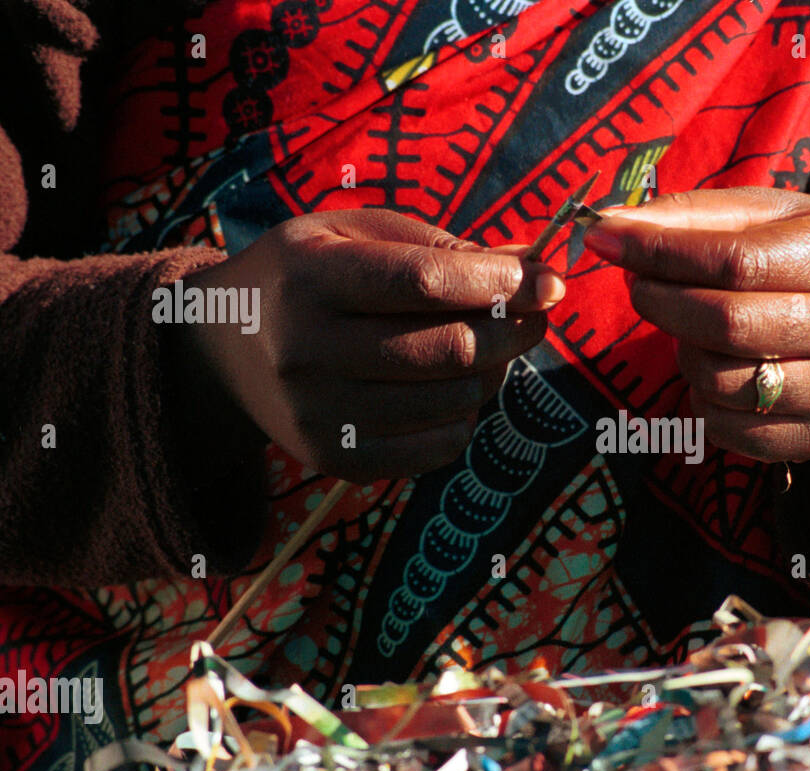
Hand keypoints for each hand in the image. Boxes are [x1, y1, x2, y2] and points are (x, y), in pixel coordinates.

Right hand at [179, 210, 563, 481]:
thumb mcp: (349, 232)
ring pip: (451, 401)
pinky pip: (435, 449)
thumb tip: (524, 268)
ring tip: (492, 349)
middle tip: (536, 316)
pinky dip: (464, 418)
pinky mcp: (335, 459)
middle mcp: (308, 350)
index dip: (499, 284)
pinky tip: (454, 390)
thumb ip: (433, 246)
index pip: (424, 283)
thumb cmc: (305, 276)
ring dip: (493, 374)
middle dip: (513, 331)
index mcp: (310, 277)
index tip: (548, 281)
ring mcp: (319, 414)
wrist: (222, 350)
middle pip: (448, 350)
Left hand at [582, 187, 809, 462]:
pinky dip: (702, 400)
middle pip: (727, 324)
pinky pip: (727, 429)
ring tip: (693, 329)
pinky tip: (718, 370)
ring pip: (721, 381)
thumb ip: (693, 217)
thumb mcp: (768, 217)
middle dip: (662, 303)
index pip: (736, 260)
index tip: (607, 241)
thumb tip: (609, 228)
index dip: (660, 253)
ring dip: (685, 353)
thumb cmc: (808, 259)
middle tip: (640, 288)